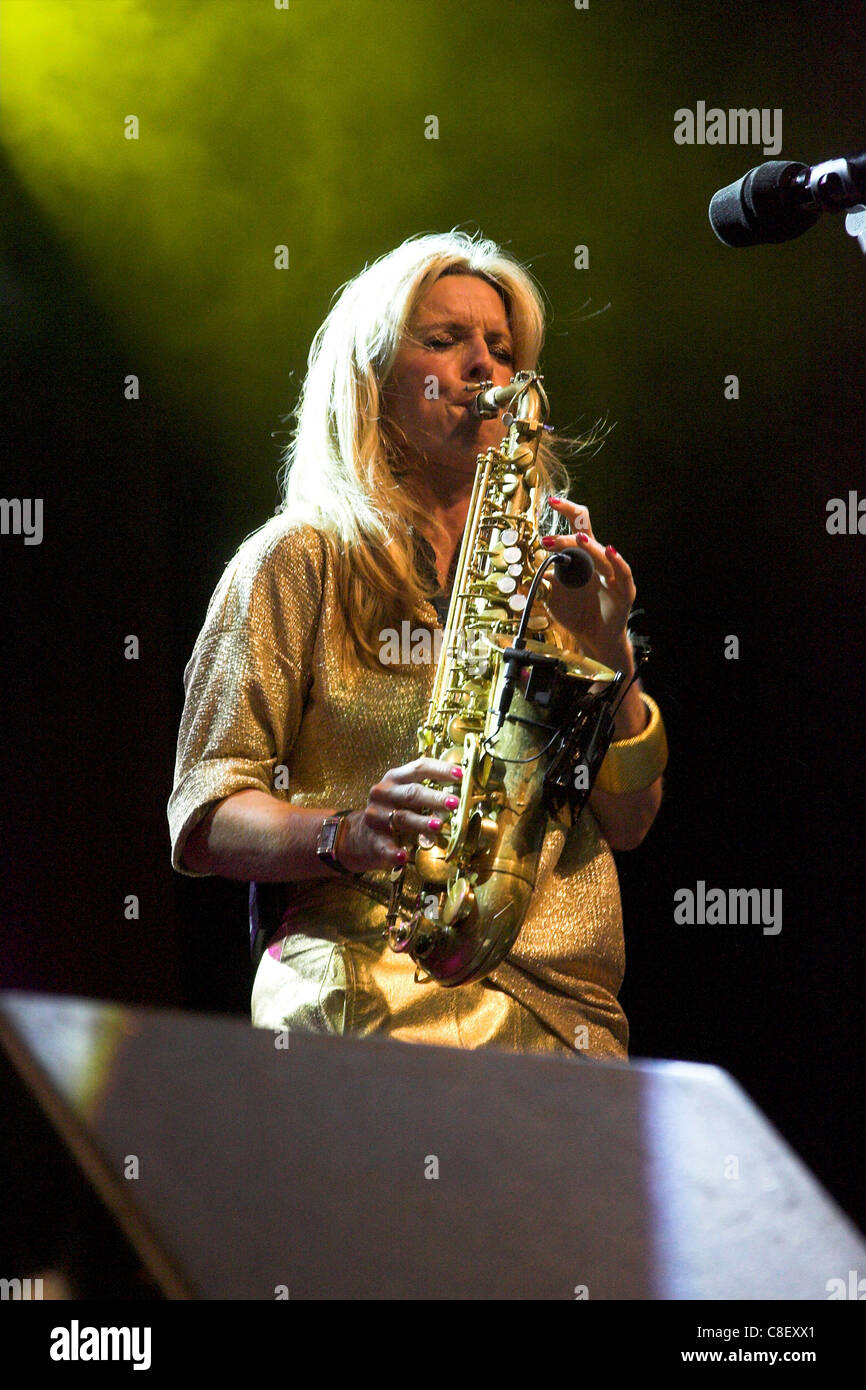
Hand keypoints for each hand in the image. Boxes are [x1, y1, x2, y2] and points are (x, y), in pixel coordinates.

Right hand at [336, 757, 464, 872]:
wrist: (360, 836)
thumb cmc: (393, 812)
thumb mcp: (407, 798)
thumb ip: (429, 795)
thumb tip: (460, 799)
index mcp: (396, 778)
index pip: (419, 768)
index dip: (440, 770)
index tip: (460, 774)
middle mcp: (383, 793)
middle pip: (412, 793)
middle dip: (435, 798)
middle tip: (455, 802)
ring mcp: (376, 816)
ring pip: (402, 818)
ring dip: (421, 822)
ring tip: (438, 826)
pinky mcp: (373, 839)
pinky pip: (385, 846)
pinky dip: (394, 852)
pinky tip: (404, 856)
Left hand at [540, 497, 635, 669]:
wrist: (593, 638)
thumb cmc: (575, 612)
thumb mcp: (552, 595)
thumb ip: (541, 578)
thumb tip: (527, 564)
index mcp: (582, 555)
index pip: (577, 525)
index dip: (566, 510)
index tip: (550, 501)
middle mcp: (598, 560)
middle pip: (588, 533)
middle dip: (569, 530)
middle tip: (548, 539)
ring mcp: (612, 573)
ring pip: (600, 552)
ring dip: (588, 545)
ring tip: (577, 538)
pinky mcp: (623, 590)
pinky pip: (622, 573)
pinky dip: (616, 561)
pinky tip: (610, 551)